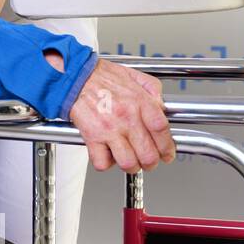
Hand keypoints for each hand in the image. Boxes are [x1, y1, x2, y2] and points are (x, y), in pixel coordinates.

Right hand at [64, 57, 175, 171]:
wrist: (75, 77)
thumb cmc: (102, 77)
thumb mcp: (135, 76)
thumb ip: (153, 90)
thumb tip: (161, 107)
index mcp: (140, 102)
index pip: (162, 131)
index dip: (168, 147)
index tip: (167, 153)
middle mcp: (127, 117)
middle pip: (148, 154)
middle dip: (151, 163)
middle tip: (148, 162)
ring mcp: (109, 129)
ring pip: (128, 163)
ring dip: (131, 167)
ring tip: (129, 162)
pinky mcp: (91, 136)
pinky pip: (102, 162)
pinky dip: (106, 163)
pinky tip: (107, 154)